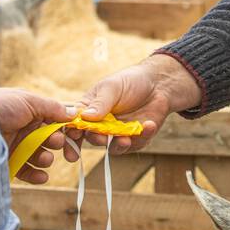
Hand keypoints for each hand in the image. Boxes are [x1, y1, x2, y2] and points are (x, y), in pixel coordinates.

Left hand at [0, 87, 80, 183]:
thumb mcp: (28, 101)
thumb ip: (52, 107)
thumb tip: (74, 113)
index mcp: (31, 112)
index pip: (54, 122)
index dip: (65, 129)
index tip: (75, 135)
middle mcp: (24, 129)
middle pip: (49, 140)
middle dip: (57, 143)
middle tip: (58, 144)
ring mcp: (16, 146)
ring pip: (39, 156)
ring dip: (46, 159)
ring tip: (45, 158)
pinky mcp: (8, 162)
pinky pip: (26, 171)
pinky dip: (36, 175)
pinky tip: (42, 176)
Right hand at [68, 54, 199, 152]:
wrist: (159, 84)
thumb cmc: (130, 81)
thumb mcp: (112, 87)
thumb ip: (100, 103)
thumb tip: (84, 118)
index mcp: (89, 111)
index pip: (74, 125)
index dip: (71, 134)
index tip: (74, 136)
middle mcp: (101, 125)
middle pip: (92, 139)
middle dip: (97, 140)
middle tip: (101, 138)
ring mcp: (118, 134)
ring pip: (113, 148)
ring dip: (119, 145)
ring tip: (126, 139)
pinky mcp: (136, 138)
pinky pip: (136, 144)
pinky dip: (142, 136)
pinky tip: (148, 125)